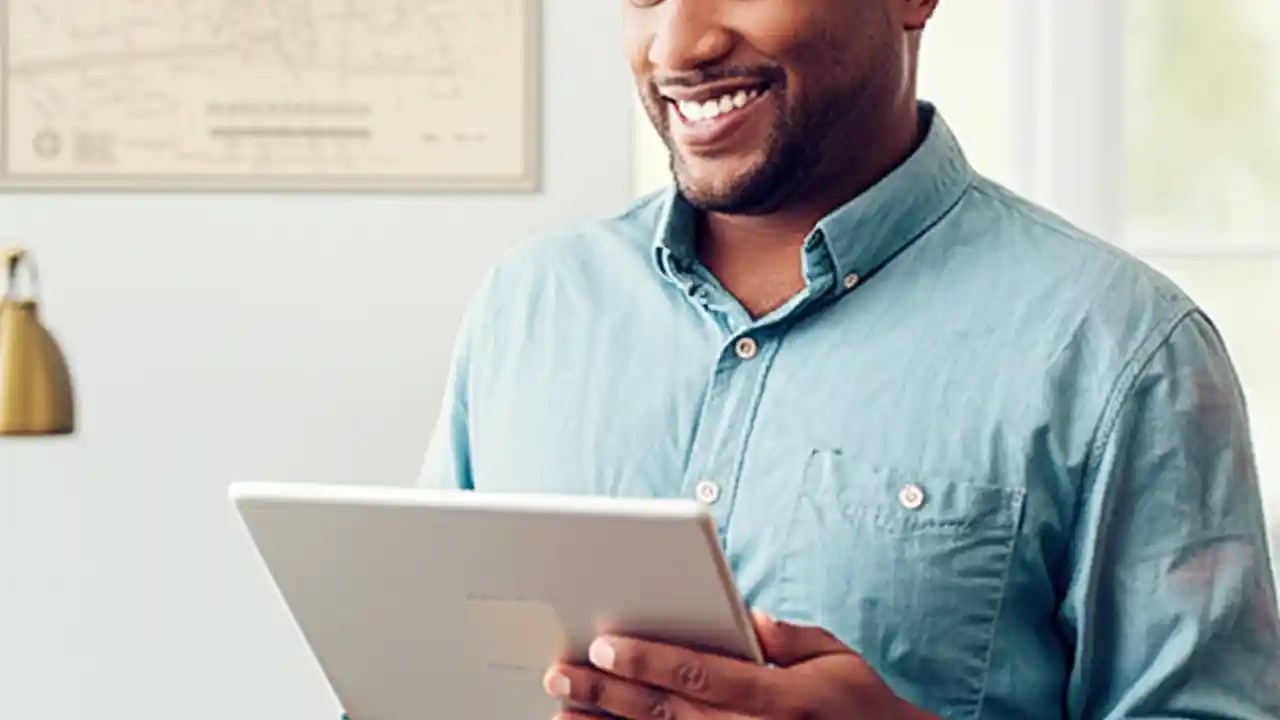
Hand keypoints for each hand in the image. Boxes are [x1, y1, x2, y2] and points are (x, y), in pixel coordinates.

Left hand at [542, 611, 938, 718]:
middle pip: (664, 711)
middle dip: (606, 694)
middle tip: (560, 674)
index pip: (699, 674)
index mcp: (777, 698)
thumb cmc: (857, 704)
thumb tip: (746, 619)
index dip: (647, 661)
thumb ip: (787, 637)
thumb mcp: (836, 658)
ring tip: (563, 711)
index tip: (603, 646)